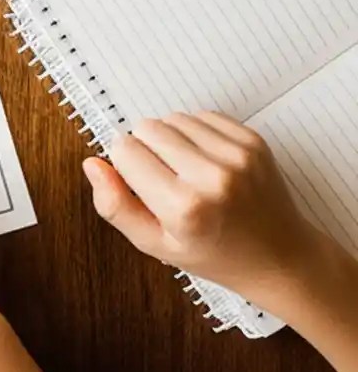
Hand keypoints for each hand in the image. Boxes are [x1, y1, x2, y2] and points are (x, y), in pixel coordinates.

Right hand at [83, 111, 329, 300]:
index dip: (123, 166)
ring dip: (169, 138)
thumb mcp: (155, 244)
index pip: (124, 151)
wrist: (279, 257)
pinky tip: (204, 160)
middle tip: (163, 178)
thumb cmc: (215, 254)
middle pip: (146, 128)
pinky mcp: (253, 141)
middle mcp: (212, 177)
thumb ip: (115, 206)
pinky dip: (195, 132)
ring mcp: (237, 156)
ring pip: (172, 118)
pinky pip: (202, 115)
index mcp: (184, 207)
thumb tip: (92, 164)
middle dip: (144, 148)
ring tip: (184, 169)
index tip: (140, 185)